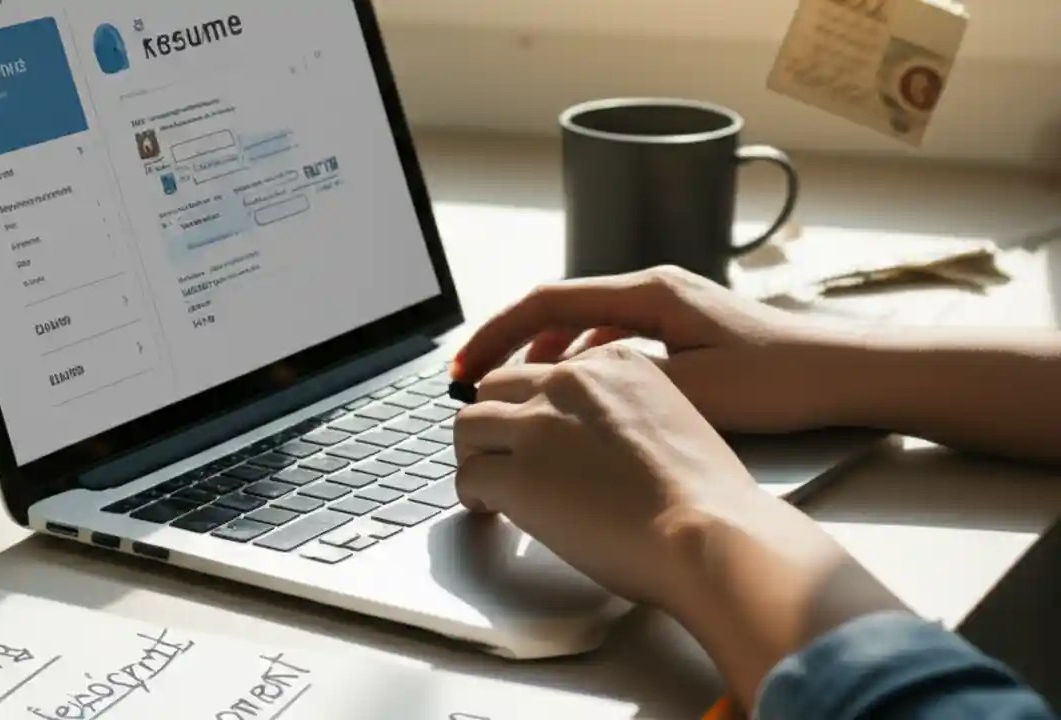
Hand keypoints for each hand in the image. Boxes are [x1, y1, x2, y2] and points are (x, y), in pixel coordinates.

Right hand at [451, 266, 848, 433]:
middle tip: (475, 379)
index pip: (548, 301)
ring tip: (516, 391)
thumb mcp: (693, 389)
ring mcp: (670, 308)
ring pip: (585, 325)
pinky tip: (579, 392)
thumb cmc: (780, 378)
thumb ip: (622, 386)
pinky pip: (613, 339)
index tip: (465, 365)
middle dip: (511, 343)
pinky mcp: (684, 330)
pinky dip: (581, 361)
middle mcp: (654, 289)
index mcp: (649, 293)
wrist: (845, 372)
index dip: (498, 334)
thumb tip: (558, 394)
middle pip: (558, 307)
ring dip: (545, 354)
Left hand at [454, 342, 906, 708]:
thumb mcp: (676, 419)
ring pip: (468, 424)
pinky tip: (488, 510)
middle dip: (493, 421)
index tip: (529, 427)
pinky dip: (471, 495)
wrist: (710, 532)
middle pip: (496, 386)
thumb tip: (598, 443)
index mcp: (613, 363)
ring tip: (485, 484)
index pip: (545, 370)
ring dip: (474, 454)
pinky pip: (469, 476)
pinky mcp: (519, 475)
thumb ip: (628, 414)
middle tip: (497, 453)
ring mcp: (539, 426)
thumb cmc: (708, 496)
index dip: (531, 404)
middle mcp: (570, 382)